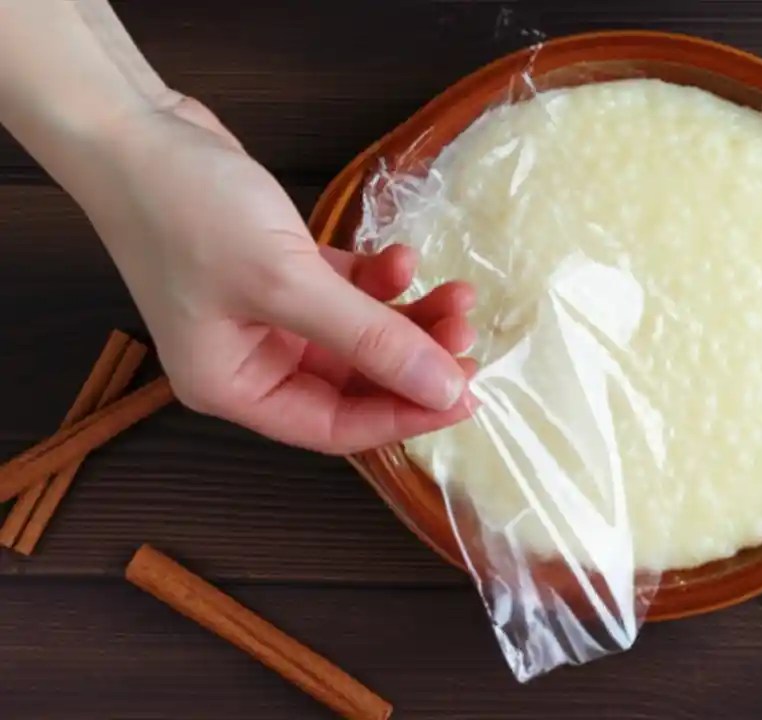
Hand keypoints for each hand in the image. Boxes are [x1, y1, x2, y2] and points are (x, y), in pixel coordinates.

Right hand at [77, 95, 476, 452]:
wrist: (134, 128)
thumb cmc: (187, 211)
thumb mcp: (287, 283)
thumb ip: (371, 340)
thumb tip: (443, 390)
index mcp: (234, 386)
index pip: (337, 427)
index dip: (405, 415)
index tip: (467, 395)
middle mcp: (251, 360)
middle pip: (355, 382)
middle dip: (414, 360)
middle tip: (468, 338)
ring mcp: (265, 316)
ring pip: (359, 336)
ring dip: (409, 318)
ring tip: (457, 294)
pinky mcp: (280, 272)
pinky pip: (347, 294)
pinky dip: (380, 281)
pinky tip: (405, 257)